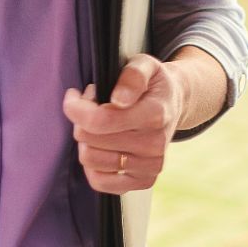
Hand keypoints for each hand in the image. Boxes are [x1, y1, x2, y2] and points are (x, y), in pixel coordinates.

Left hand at [63, 53, 182, 194]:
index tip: (74, 96)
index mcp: (155, 114)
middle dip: (81, 120)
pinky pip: (101, 182)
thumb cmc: (152, 84)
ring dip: (86, 141)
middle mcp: (155, 144)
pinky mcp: (145, 181)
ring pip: (91, 161)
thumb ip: (133, 75)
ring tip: (96, 125)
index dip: (76, 108)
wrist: (173, 104)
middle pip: (90, 140)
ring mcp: (150, 166)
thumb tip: (119, 99)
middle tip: (92, 106)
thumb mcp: (145, 65)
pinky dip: (92, 165)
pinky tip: (100, 148)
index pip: (100, 121)